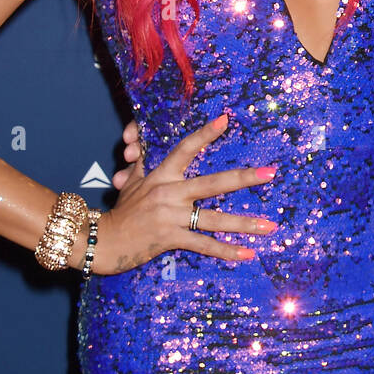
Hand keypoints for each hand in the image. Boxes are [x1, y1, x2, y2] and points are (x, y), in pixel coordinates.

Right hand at [86, 113, 276, 272]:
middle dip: (244, 178)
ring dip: (245, 223)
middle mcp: (169, 193)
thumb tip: (143, 141)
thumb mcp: (132, 181)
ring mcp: (171, 216)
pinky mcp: (171, 238)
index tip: (226, 120)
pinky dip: (226, 251)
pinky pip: (204, 245)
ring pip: (214, 219)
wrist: (102, 240)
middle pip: (213, 183)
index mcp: (162, 175)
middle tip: (271, 173)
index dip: (205, 134)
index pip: (185, 149)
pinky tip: (247, 253)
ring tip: (269, 226)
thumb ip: (145, 162)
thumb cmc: (121, 210)